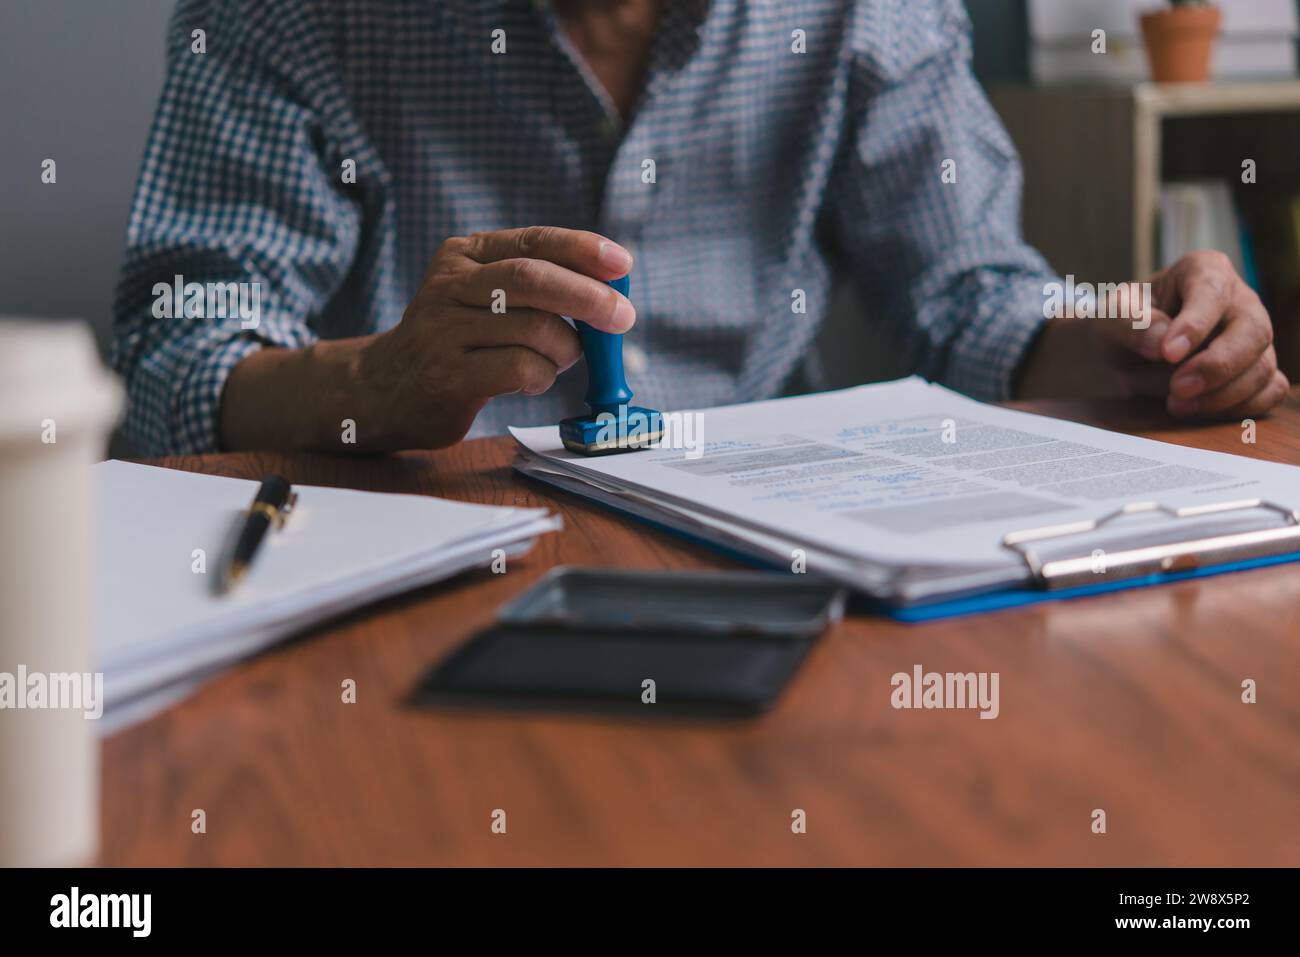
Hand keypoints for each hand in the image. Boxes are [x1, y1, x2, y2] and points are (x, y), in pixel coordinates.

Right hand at [359, 226, 634, 447]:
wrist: (385, 388)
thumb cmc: (457, 341)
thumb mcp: (484, 298)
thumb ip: (536, 289)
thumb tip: (610, 293)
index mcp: (464, 254)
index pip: (533, 242)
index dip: (582, 250)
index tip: (622, 263)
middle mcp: (449, 285)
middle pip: (532, 279)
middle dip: (587, 297)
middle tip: (622, 318)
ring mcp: (444, 330)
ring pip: (533, 329)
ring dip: (566, 349)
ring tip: (561, 359)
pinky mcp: (448, 374)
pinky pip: (520, 368)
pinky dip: (543, 377)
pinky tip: (533, 380)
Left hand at [1092, 250, 1289, 418]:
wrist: (1128, 350)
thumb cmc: (1125, 323)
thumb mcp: (1111, 315)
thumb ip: (1130, 322)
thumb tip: (1161, 341)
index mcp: (1204, 271)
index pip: (1213, 292)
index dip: (1195, 324)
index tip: (1168, 353)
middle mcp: (1240, 300)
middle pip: (1254, 331)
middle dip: (1217, 366)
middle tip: (1177, 389)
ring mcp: (1254, 336)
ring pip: (1263, 366)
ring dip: (1222, 394)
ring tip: (1175, 403)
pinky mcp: (1259, 368)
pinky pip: (1271, 389)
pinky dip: (1243, 406)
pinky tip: (1203, 409)